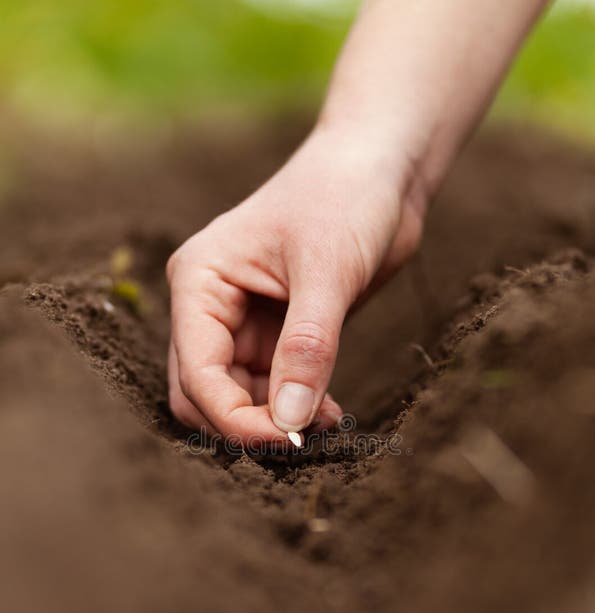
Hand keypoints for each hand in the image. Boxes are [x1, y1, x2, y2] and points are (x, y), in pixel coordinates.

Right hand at [167, 125, 424, 446]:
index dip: (235, 418)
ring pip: (236, 397)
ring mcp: (239, 323)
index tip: (289, 439)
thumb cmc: (346, 199)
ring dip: (273, 421)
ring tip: (325, 424)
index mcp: (200, 282)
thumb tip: (290, 423)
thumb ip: (307, 349)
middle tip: (303, 441)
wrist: (379, 171)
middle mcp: (209, 306)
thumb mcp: (328, 273)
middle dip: (246, 424)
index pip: (198, 373)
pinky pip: (268, 388)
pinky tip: (327, 412)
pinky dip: (291, 408)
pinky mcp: (273, 334)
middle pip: (203, 394)